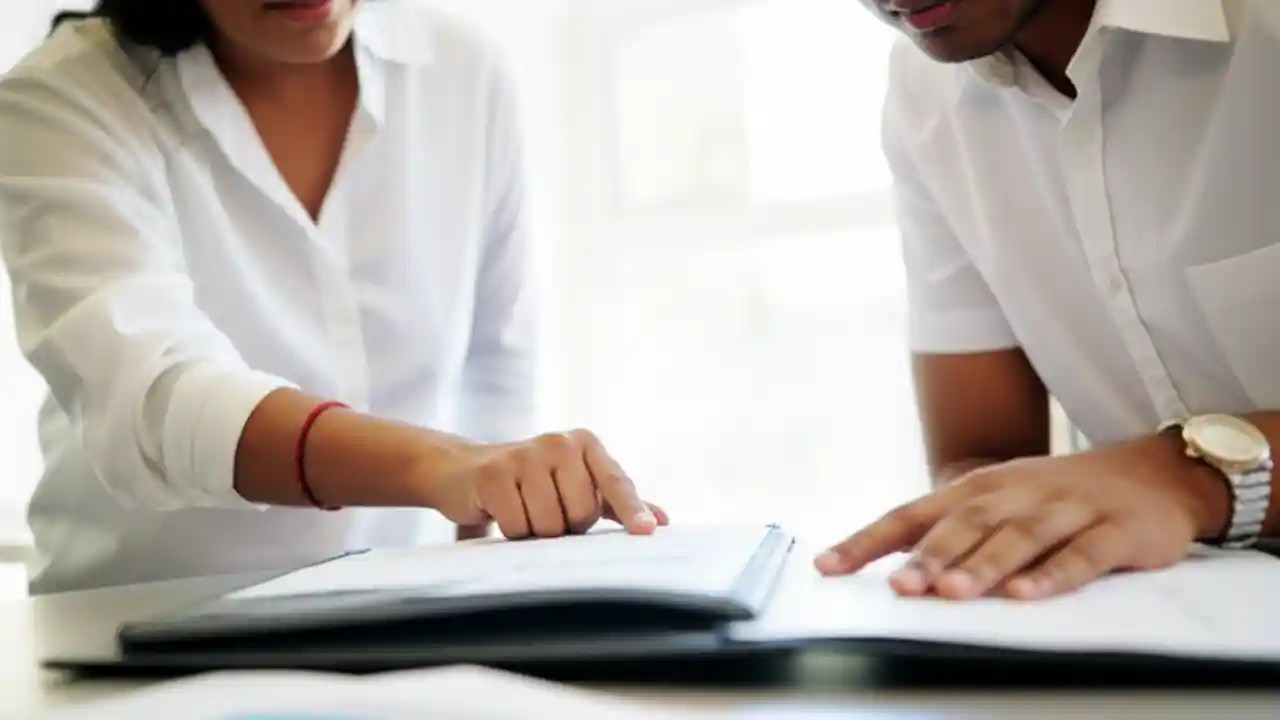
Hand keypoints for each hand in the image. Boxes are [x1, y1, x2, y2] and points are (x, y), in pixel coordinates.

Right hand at [423, 429, 668, 538]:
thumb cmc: (530, 483)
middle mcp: (558, 442)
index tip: (647, 531)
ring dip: (536, 531)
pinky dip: (511, 530)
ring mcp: (525, 455)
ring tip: (522, 509)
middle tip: (545, 509)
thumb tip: (662, 520)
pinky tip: (500, 511)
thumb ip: (616, 502)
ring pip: (550, 524)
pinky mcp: (494, 474)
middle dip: (565, 526)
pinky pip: (518, 526)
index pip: (615, 482)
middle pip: (581, 513)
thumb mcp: (574, 485)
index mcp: (585, 443)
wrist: (464, 471)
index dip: (631, 509)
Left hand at [815, 435, 1229, 599]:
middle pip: (966, 524)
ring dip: (984, 565)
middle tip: (900, 587)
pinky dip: (1053, 575)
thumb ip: (953, 530)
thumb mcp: (1002, 502)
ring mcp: (1068, 508)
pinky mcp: (1118, 530)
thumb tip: (893, 563)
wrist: (1156, 472)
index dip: (870, 539)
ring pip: (1020, 538)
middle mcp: (1019, 493)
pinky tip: (1026, 595)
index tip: (828, 566)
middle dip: (931, 557)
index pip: (914, 513)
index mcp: (982, 488)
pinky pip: (1083, 555)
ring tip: (952, 593)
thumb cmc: (1061, 496)